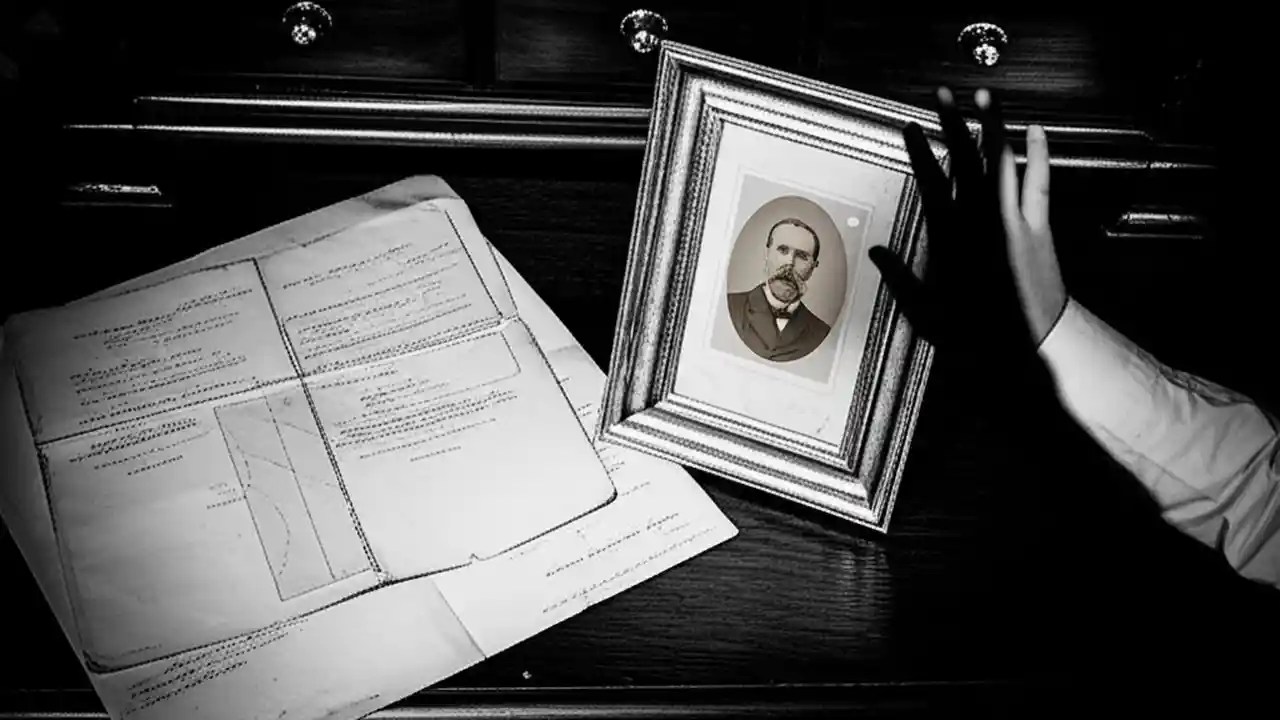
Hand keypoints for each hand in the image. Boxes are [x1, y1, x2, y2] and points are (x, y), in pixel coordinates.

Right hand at [868, 87, 1061, 366]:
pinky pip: (1038, 183)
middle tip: (943, 95)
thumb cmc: (973, 334)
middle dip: (954, 122)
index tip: (909, 128)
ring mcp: (1012, 221)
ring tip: (985, 96)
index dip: (919, 151)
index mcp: (950, 237)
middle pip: (965, 159)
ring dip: (993, 125)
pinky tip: (1036, 130)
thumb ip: (899, 277)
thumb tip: (876, 253)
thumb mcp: (924, 311)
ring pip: (1002, 162)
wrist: (1024, 348)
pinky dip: (1038, 155)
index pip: (931, 182)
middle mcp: (981, 221)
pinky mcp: (1037, 228)